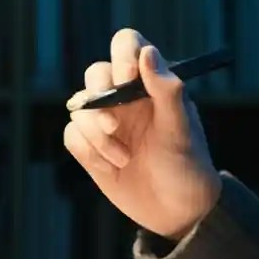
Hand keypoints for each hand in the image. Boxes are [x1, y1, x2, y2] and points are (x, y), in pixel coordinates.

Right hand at [62, 28, 220, 240]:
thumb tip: (148, 53)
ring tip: (124, 159)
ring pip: (79, 107)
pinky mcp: (89, 145)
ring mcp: (105, 119)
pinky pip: (72, 135)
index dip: (122, 56)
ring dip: (97, 136)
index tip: (127, 81)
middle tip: (114, 126)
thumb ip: (167, 91)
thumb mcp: (182, 131)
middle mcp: (124, 96)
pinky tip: (112, 169)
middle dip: (99, 98)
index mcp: (150, 83)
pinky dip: (89, 153)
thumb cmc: (187, 166)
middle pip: (96, 74)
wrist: (176, 212)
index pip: (127, 46)